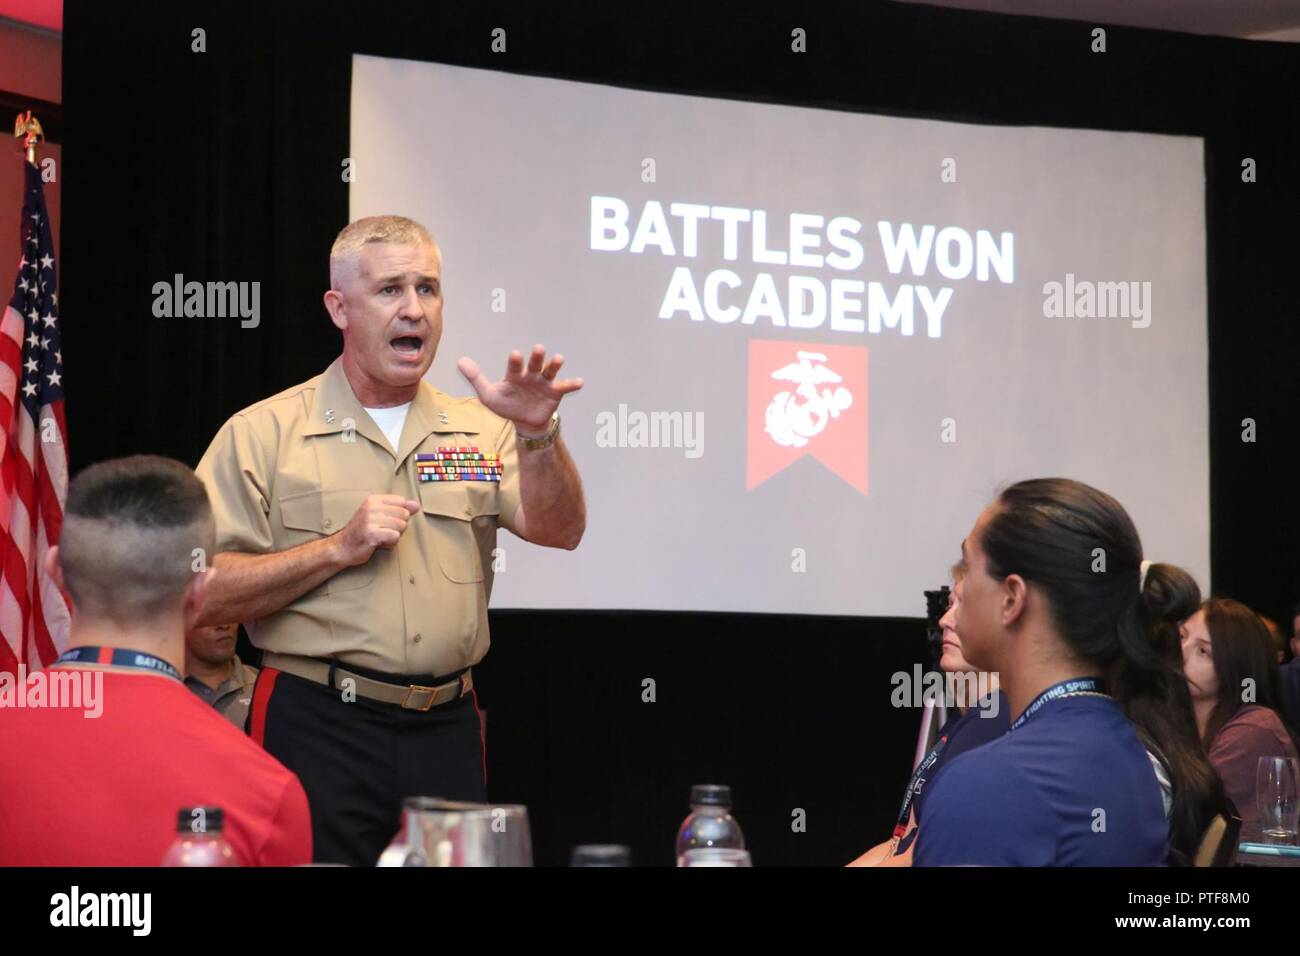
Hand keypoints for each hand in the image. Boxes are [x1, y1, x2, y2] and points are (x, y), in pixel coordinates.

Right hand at [334, 494, 419, 566]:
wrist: (342, 548)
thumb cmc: (362, 532)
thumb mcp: (379, 516)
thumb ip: (398, 509)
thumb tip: (416, 505)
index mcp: (373, 500)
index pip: (402, 502)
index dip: (399, 514)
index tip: (385, 521)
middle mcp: (371, 507)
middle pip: (404, 514)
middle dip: (397, 526)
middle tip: (382, 531)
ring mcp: (370, 520)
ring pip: (401, 526)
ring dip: (393, 536)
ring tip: (380, 537)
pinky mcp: (371, 533)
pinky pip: (395, 537)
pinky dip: (390, 543)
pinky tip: (379, 543)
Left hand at [458, 344, 582, 434]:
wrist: (523, 422)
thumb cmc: (506, 405)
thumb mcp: (488, 394)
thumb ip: (476, 377)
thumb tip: (459, 360)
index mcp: (515, 374)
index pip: (514, 366)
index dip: (515, 361)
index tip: (515, 355)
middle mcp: (531, 375)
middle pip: (534, 364)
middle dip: (537, 357)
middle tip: (539, 349)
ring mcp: (544, 383)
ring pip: (550, 371)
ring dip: (554, 365)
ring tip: (559, 359)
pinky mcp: (555, 392)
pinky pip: (564, 387)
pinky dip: (572, 384)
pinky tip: (580, 382)